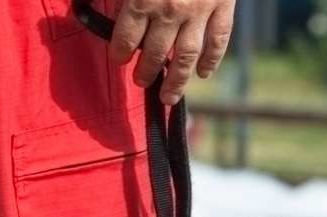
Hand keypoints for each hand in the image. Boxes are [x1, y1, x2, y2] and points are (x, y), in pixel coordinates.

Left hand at [109, 0, 235, 105]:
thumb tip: (103, 10)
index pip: (127, 37)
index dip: (120, 52)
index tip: (119, 59)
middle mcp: (172, 10)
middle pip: (155, 53)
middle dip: (146, 71)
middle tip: (141, 81)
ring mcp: (200, 10)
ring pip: (186, 55)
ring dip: (177, 80)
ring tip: (168, 97)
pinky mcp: (223, 5)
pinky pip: (218, 40)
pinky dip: (211, 60)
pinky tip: (203, 74)